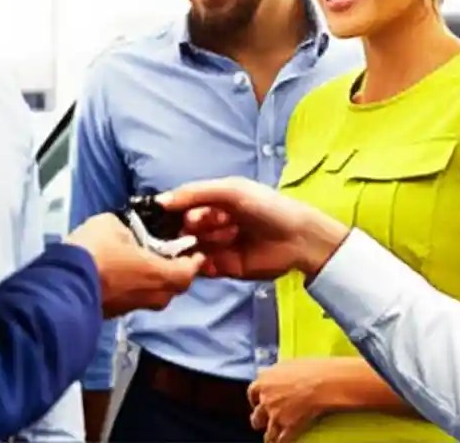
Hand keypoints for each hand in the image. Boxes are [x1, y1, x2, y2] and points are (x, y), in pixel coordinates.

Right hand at [65, 213, 203, 317]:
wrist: (60, 284)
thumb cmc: (94, 252)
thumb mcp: (115, 224)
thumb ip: (133, 227)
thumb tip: (132, 229)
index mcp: (160, 275)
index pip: (190, 271)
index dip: (193, 258)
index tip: (191, 247)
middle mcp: (152, 297)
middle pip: (174, 286)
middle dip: (174, 269)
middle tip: (168, 252)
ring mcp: (132, 308)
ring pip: (154, 294)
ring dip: (154, 279)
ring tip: (144, 259)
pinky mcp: (114, 313)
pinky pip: (135, 298)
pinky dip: (136, 286)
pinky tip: (124, 271)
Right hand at [157, 177, 348, 279]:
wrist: (297, 239)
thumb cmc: (267, 207)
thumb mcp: (231, 190)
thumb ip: (195, 193)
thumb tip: (161, 201)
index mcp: (212, 202)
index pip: (181, 206)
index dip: (173, 210)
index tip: (165, 214)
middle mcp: (210, 224)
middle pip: (182, 229)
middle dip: (187, 228)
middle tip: (202, 226)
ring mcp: (216, 247)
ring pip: (189, 248)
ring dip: (196, 245)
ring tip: (219, 238)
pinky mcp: (222, 268)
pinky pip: (201, 268)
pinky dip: (200, 263)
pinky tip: (209, 257)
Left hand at [248, 359, 332, 442]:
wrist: (324, 381)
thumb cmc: (311, 369)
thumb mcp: (288, 364)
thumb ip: (277, 373)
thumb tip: (276, 375)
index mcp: (264, 380)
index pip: (252, 392)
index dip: (255, 399)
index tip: (258, 402)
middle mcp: (266, 398)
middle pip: (256, 415)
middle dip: (259, 419)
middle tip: (262, 421)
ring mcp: (276, 414)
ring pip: (268, 431)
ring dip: (270, 435)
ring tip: (271, 438)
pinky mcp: (288, 426)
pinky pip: (281, 439)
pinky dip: (281, 441)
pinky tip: (282, 442)